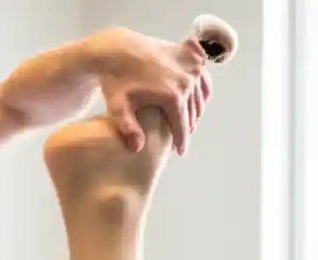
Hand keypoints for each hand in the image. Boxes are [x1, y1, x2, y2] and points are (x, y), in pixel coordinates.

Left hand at [90, 27, 212, 155]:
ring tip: (184, 122)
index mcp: (172, 95)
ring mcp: (192, 65)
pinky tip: (192, 99)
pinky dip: (200, 90)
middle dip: (186, 128)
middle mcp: (187, 80)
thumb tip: (137, 149)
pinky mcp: (191, 54)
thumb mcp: (118, 107)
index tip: (180, 152)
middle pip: (193, 113)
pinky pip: (203, 78)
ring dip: (194, 111)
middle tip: (179, 139)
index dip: (182, 142)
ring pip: (200, 97)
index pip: (182, 126)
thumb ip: (128, 129)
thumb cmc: (115, 81)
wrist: (117, 49)